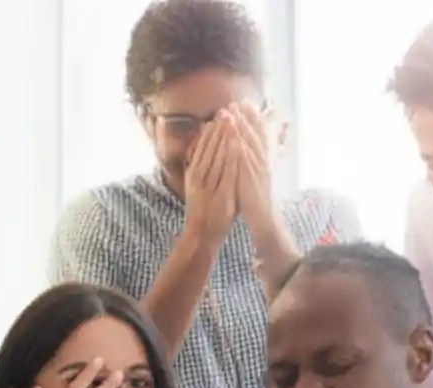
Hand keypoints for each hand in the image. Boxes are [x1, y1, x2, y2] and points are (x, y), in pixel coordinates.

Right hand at [183, 113, 239, 244]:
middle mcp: (199, 177)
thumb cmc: (202, 208)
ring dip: (225, 139)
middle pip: (209, 149)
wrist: (201, 233)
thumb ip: (198, 166)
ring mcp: (209, 186)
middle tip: (227, 110)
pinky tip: (238, 146)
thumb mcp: (196, 184)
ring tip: (232, 121)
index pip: (202, 147)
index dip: (211, 129)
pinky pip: (227, 174)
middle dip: (219, 129)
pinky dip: (232, 159)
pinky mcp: (221, 195)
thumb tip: (201, 147)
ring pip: (217, 158)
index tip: (219, 114)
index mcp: (194, 173)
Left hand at [229, 102, 275, 228]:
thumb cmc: (259, 198)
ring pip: (251, 145)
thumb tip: (256, 144)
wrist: (265, 219)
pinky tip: (233, 138)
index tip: (245, 103)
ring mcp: (259, 171)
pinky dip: (240, 149)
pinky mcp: (252, 181)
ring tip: (232, 113)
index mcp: (264, 160)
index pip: (260, 134)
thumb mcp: (260, 174)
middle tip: (238, 101)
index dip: (253, 118)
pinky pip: (245, 163)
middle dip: (247, 117)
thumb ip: (260, 159)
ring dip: (242, 128)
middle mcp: (264, 162)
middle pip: (257, 136)